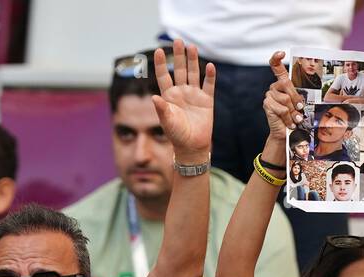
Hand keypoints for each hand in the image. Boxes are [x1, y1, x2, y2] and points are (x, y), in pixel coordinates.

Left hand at [151, 39, 214, 162]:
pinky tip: (209, 66)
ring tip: (192, 47)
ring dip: (193, 61)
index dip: (160, 64)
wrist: (192, 147)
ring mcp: (194, 95)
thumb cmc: (177, 135)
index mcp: (168, 96)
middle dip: (178, 56)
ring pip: (193, 73)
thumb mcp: (167, 122)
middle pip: (179, 70)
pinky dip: (210, 76)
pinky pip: (209, 85)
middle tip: (178, 41)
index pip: (163, 76)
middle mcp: (181, 92)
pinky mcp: (207, 100)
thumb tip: (153, 97)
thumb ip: (161, 109)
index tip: (158, 51)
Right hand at [264, 52, 305, 140]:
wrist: (285, 132)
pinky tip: (290, 122)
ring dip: (293, 111)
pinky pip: (282, 109)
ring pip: (285, 99)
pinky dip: (288, 117)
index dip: (276, 58)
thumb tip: (301, 100)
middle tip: (300, 108)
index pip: (276, 67)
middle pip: (286, 84)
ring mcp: (269, 96)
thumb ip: (298, 96)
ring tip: (295, 119)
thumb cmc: (294, 116)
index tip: (281, 52)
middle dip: (296, 97)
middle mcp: (274, 87)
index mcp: (281, 83)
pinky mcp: (267, 106)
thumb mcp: (298, 103)